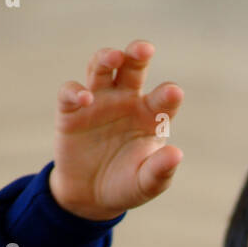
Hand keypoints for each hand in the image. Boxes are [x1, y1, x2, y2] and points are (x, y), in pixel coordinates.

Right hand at [48, 39, 183, 219]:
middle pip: (133, 68)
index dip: (168, 95)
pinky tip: (84, 98)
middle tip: (145, 49)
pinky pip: (70, 92)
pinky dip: (75, 91)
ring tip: (115, 57)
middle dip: (138, 54)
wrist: (92, 197)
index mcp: (150, 116)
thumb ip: (160, 170)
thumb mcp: (146, 184)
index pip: (163, 99)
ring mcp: (99, 101)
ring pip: (102, 68)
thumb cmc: (127, 185)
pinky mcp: (71, 111)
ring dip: (106, 58)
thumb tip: (176, 154)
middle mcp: (126, 101)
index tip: (173, 94)